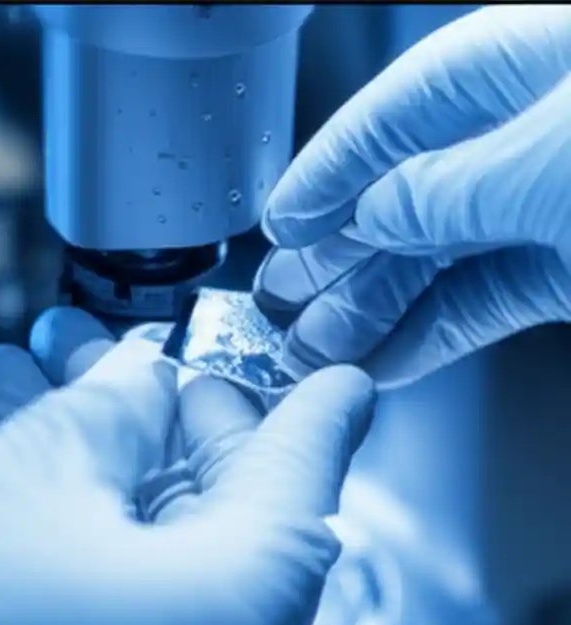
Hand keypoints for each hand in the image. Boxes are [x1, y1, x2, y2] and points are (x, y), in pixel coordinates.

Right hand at [0, 307, 375, 624]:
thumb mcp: (30, 477)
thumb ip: (101, 413)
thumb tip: (134, 375)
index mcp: (232, 602)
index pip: (298, 478)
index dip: (310, 410)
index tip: (335, 380)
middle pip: (205, 496)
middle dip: (159, 402)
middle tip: (126, 346)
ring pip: (135, 525)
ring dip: (93, 435)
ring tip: (48, 363)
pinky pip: (88, 569)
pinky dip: (58, 494)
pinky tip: (12, 433)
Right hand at [255, 6, 570, 388]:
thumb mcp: (534, 163)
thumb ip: (437, 193)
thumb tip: (375, 218)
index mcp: (522, 64)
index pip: (396, 112)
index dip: (327, 170)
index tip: (279, 221)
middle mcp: (535, 131)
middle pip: (409, 193)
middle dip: (336, 256)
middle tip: (281, 301)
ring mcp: (558, 203)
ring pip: (441, 259)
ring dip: (369, 311)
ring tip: (312, 353)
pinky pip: (485, 303)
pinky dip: (429, 337)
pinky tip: (380, 362)